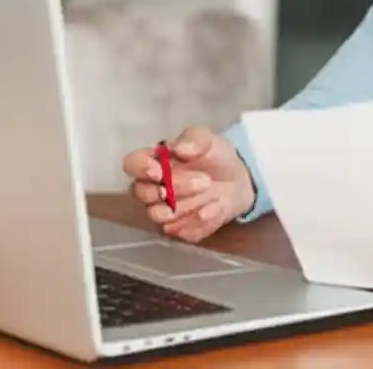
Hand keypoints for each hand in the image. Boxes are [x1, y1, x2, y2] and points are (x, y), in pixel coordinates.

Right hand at [121, 126, 255, 242]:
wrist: (240, 179)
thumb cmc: (215, 156)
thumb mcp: (209, 140)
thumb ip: (194, 139)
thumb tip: (179, 148)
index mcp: (155, 161)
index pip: (132, 165)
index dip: (140, 169)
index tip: (160, 171)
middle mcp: (153, 187)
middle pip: (142, 194)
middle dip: (173, 189)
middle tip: (204, 181)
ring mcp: (165, 211)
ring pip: (158, 216)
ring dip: (184, 208)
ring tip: (212, 196)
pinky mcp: (181, 228)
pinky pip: (182, 232)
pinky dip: (201, 222)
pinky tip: (217, 208)